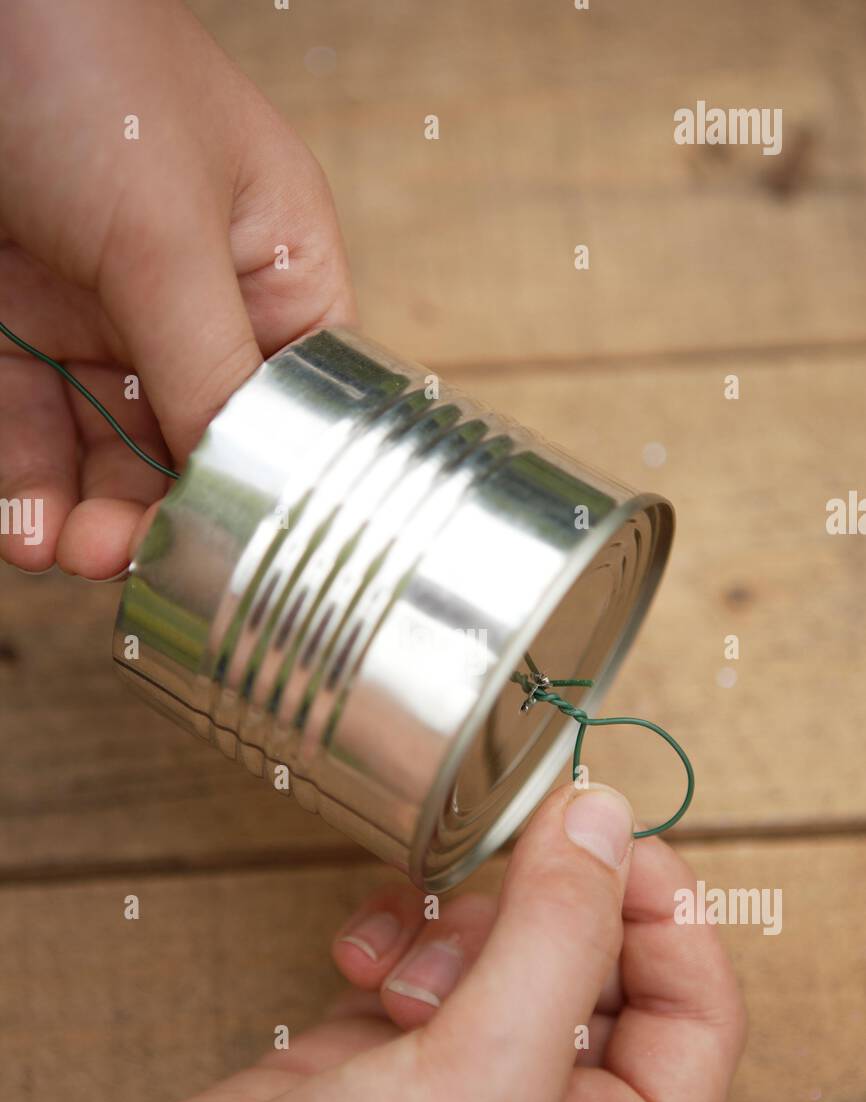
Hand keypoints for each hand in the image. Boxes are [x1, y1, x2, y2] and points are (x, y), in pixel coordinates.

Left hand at [0, 0, 353, 577]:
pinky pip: (30, 431)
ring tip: (66, 554)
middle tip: (126, 557)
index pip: (300, 408)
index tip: (233, 547)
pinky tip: (23, 523)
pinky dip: (25, 485)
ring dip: (87, 516)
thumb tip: (236, 492)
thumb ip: (208, 367)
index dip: (273, 484)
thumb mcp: (165, 229)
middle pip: (196, 449)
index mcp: (273, 267)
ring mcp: (102, 317)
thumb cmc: (85, 61)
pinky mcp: (19, 326)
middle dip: (161, 513)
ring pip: (107, 454)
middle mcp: (194, 302)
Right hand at [6, 785, 744, 1101]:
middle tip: (502, 871)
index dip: (666, 916)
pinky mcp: (372, 1058)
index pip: (696, 1019)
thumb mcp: (486, 1081)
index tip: (612, 835)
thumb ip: (559, 938)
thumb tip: (604, 821)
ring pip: (503, 951)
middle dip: (543, 915)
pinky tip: (355, 954)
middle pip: (598, 971)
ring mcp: (454, 1092)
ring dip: (458, 925)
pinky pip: (419, 954)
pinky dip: (394, 933)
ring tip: (405, 967)